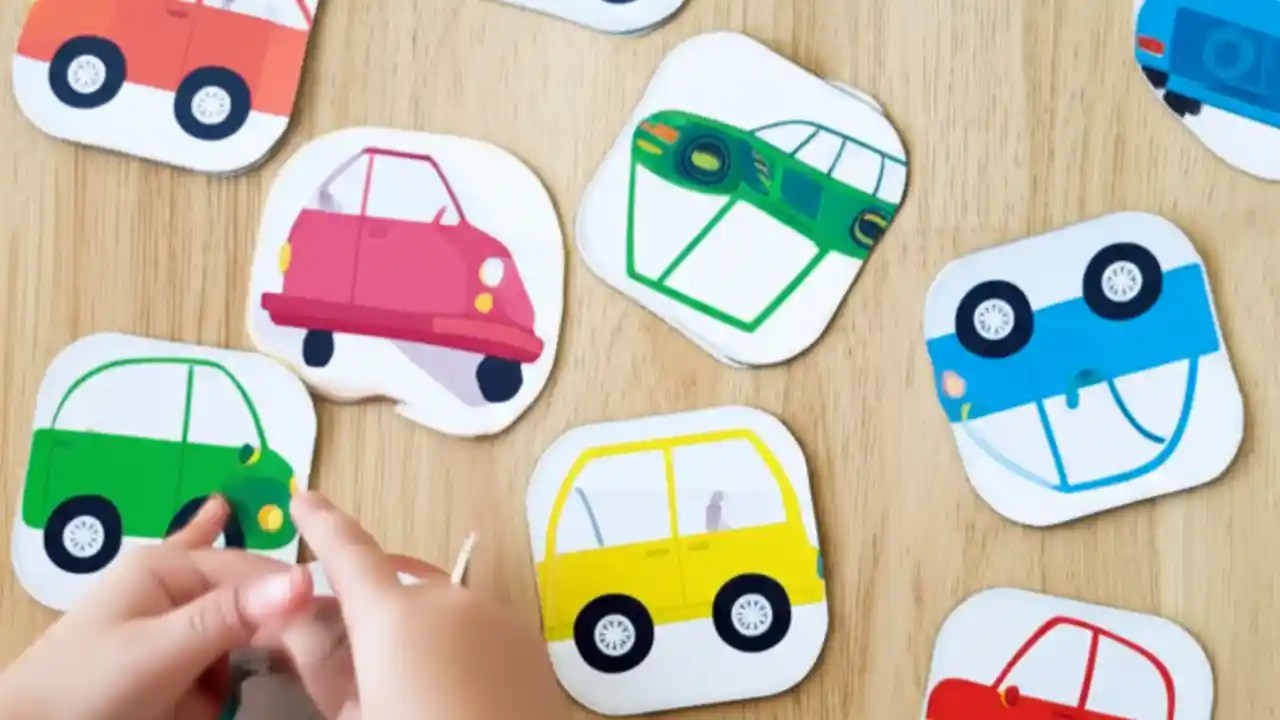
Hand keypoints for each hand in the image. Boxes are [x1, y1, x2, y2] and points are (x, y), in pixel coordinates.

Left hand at [0, 497, 313, 719]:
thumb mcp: (159, 652)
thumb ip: (230, 616)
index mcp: (167, 568)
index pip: (253, 570)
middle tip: (335, 636)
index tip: (343, 619)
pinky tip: (261, 610)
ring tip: (318, 657)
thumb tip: (306, 579)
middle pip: (253, 598)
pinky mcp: (178, 668)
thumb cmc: (82, 692)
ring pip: (247, 631)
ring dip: (274, 646)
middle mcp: (177, 590)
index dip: (296, 593)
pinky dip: (247, 648)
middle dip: (288, 616)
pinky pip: (226, 652)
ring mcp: (178, 630)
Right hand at [276, 491, 565, 719]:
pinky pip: (477, 627)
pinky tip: (454, 692)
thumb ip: (324, 665)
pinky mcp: (528, 640)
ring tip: (412, 692)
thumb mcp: (354, 717)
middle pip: (395, 586)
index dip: (323, 524)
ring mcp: (495, 615)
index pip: (348, 552)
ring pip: (440, 607)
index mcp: (395, 617)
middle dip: (372, 612)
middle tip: (357, 664)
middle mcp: (448, 600)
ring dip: (418, 631)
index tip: (305, 498)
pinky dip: (456, 645)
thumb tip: (300, 623)